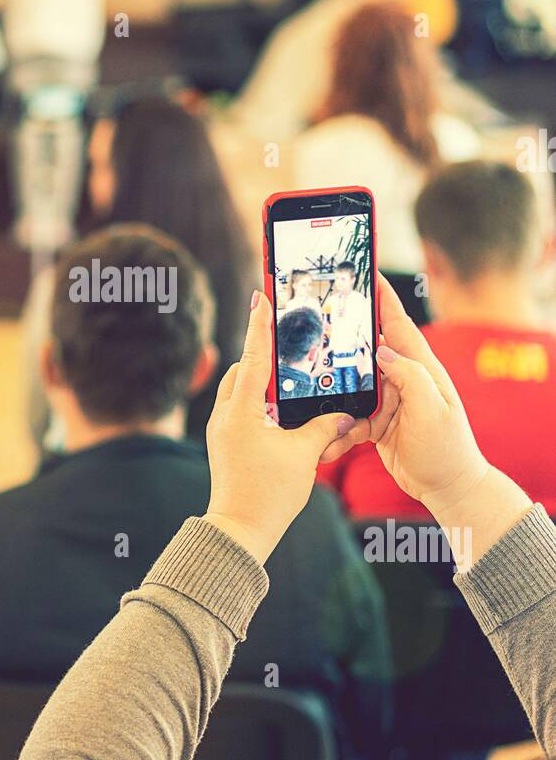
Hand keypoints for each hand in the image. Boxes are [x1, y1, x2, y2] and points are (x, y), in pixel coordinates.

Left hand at [203, 291, 356, 560]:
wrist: (239, 531)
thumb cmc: (268, 494)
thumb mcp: (304, 456)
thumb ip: (323, 427)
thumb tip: (341, 414)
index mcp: (241, 410)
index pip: (254, 357)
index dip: (260, 325)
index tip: (261, 295)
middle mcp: (225, 414)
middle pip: (244, 371)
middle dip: (264, 356)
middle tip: (288, 341)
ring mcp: (222, 429)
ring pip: (241, 391)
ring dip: (262, 382)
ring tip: (290, 377)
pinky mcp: (225, 444)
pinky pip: (241, 410)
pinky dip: (259, 403)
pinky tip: (281, 410)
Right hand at [328, 276, 531, 564]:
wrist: (448, 488)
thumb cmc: (448, 449)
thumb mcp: (432, 410)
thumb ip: (410, 377)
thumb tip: (381, 351)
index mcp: (420, 368)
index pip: (397, 323)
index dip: (382, 296)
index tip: (365, 271)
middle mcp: (403, 378)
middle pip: (364, 350)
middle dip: (340, 342)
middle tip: (313, 329)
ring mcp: (389, 400)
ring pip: (349, 387)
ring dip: (331, 399)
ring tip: (310, 406)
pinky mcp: (376, 421)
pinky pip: (348, 417)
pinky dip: (336, 430)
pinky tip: (326, 445)